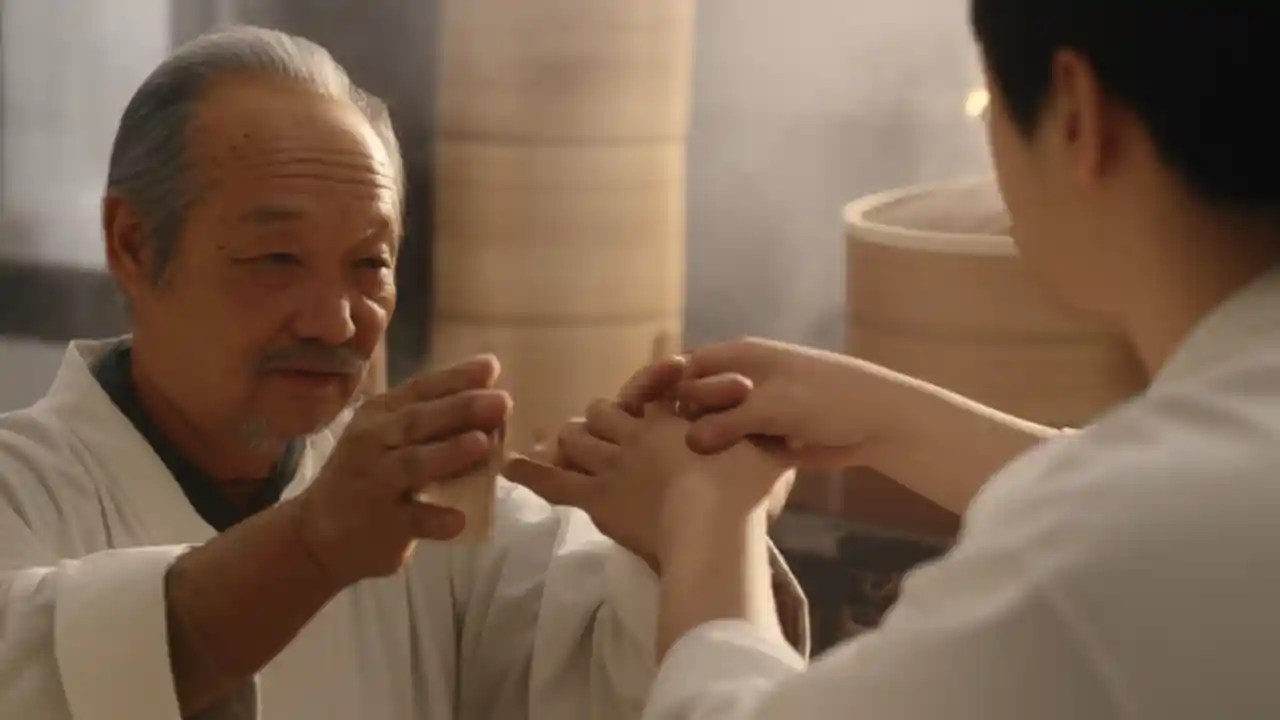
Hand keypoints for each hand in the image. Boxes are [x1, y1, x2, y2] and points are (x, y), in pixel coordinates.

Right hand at [298, 355, 510, 584]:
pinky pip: (412, 519)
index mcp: (380, 414)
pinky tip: (460, 520)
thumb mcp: (390, 438)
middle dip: (461, 408)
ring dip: (448, 454)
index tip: (491, 367)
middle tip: (502, 401)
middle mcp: (372, 442)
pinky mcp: (381, 524)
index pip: (420, 390)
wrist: (319, 534)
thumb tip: (492, 396)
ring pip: (413, 464)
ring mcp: (375, 483)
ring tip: (482, 444)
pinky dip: (435, 519)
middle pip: (418, 421)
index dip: (455, 377)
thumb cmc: (369, 475)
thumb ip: (433, 419)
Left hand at [506, 396, 793, 569]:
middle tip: (596, 425)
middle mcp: (637, 434)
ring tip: (559, 440)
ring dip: (569, 438)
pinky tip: (507, 466)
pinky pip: (554, 482)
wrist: (715, 529)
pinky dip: (529, 473)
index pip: (647, 397)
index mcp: (675, 419)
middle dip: (599, 417)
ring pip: (578, 438)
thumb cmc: (747, 493)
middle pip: (604, 412)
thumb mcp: (769, 458)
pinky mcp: (596, 499)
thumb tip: (794, 439)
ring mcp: (612, 465)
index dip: (641, 398)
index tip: (639, 403)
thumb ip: (771, 443)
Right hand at [678, 337, 920, 469]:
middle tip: (659, 450)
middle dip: (678, 421)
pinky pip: (732, 447)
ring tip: (682, 468)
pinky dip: (725, 459)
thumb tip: (687, 442)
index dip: (661, 388)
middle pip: (693, 399)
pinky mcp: (764, 437)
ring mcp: (751, 409)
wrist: (880, 423)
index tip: (642, 416)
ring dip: (703, 444)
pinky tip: (710, 478)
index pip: (684, 368)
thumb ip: (727, 423)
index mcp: (737, 357)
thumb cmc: (828, 399)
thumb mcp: (772, 406)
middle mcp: (739, 380)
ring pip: (711, 427)